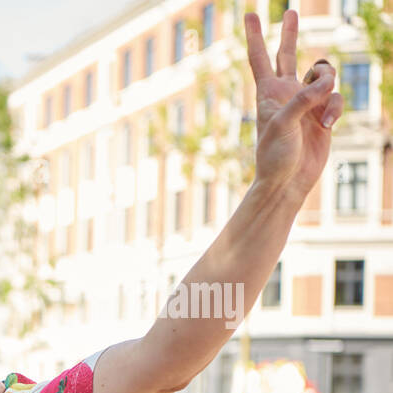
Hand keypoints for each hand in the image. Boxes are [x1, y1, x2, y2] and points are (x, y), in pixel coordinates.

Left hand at [244, 10, 342, 202]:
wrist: (288, 181)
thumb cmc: (275, 156)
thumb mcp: (283, 124)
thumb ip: (303, 99)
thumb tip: (327, 82)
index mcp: (268, 93)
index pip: (260, 58)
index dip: (255, 36)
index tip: (250, 14)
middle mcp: (286, 93)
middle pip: (288, 54)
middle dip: (290, 34)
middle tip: (291, 12)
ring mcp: (305, 102)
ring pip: (324, 75)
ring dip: (327, 85)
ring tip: (322, 109)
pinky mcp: (322, 113)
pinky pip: (336, 98)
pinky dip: (335, 108)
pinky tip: (328, 125)